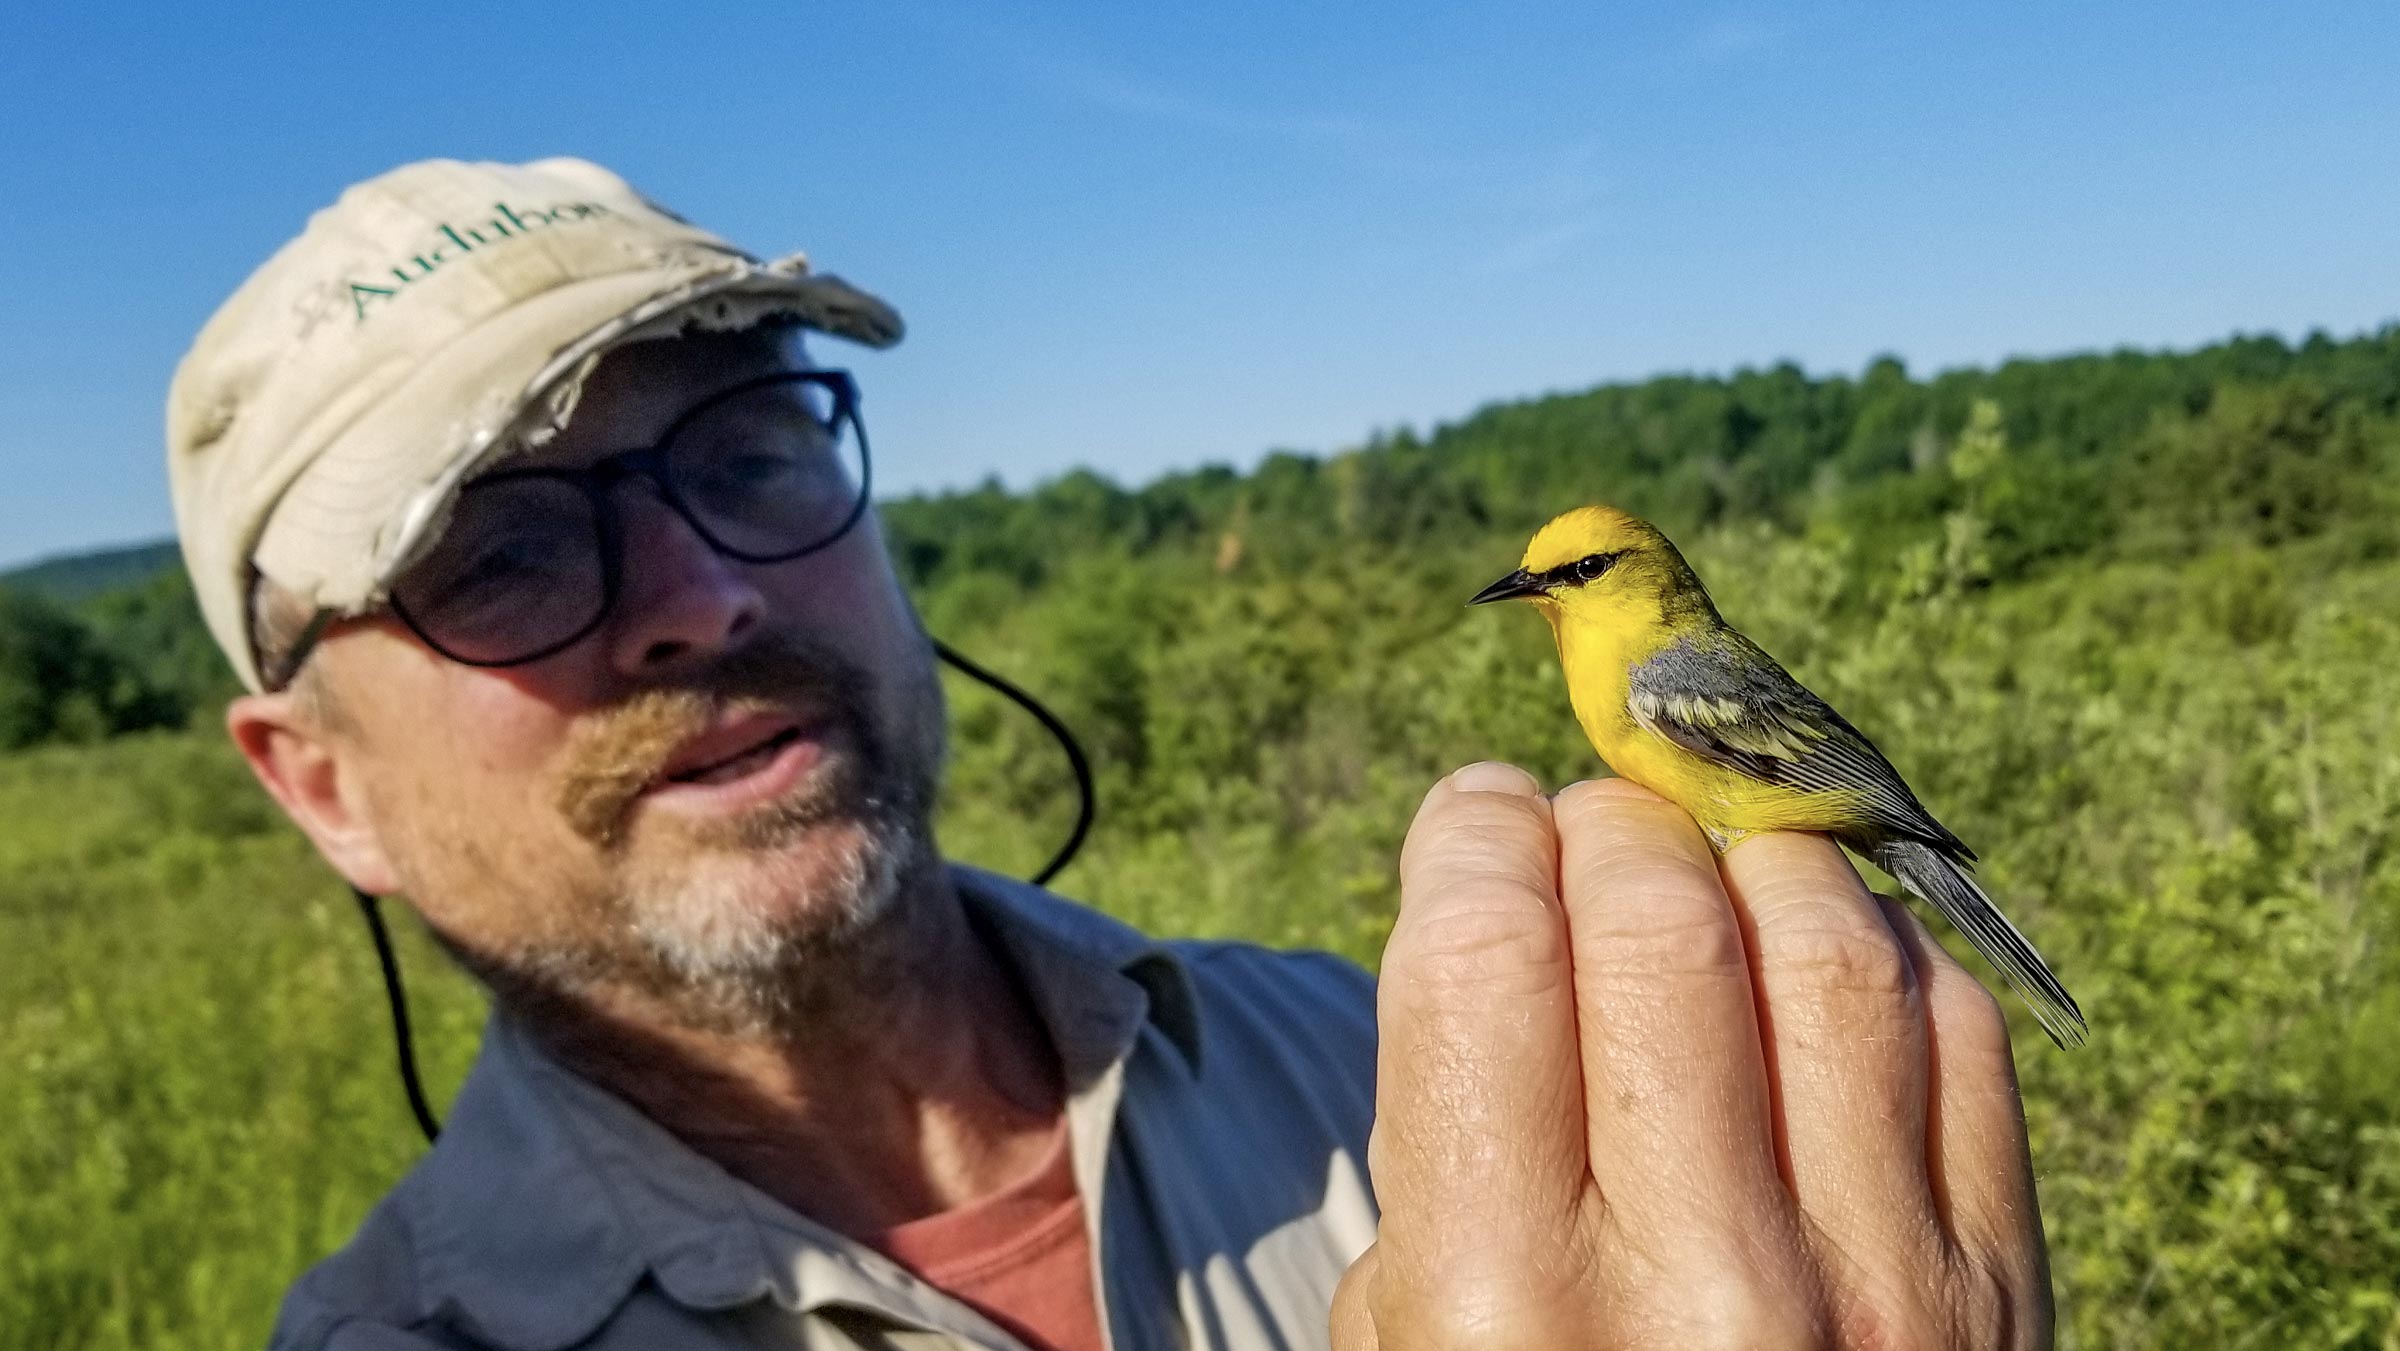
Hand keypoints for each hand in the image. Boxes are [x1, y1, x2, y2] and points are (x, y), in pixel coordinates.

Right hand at [1333, 764, 2052, 1349]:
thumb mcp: (1419, 1339)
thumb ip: (1446, 1140)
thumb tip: (1513, 913)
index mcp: (1511, 1301)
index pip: (1484, 956)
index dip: (1470, 840)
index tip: (1474, 818)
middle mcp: (1702, 1283)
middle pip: (1659, 918)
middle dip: (1605, 824)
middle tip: (1582, 831)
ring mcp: (1876, 1284)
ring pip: (1826, 940)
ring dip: (1747, 856)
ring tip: (1699, 866)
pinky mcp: (2001, 1289)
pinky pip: (1954, 1030)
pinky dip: (1874, 946)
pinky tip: (1809, 956)